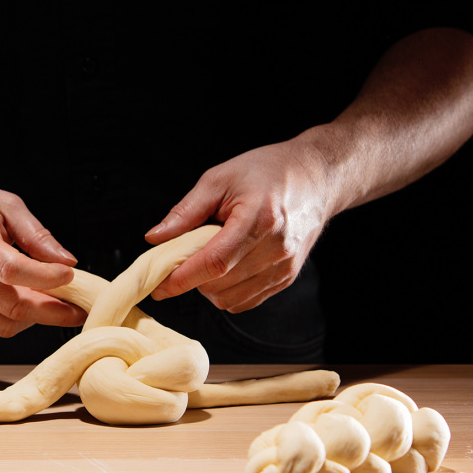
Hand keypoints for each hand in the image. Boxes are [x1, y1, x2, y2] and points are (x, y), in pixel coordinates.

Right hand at [0, 179, 86, 336]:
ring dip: (34, 319)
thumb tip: (66, 261)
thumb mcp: (0, 202)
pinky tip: (25, 305)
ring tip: (52, 304)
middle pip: (13, 304)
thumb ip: (35, 233)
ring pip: (4, 324)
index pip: (12, 269)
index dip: (46, 277)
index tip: (69, 275)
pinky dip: (13, 321)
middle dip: (53, 311)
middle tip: (77, 307)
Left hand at [144, 138, 331, 311]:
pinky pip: (247, 300)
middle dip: (190, 279)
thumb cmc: (267, 171)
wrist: (317, 177)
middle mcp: (276, 249)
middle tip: (178, 260)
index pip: (213, 263)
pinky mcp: (288, 277)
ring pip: (231, 299)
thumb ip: (186, 212)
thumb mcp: (219, 179)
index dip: (180, 279)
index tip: (156, 286)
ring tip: (206, 258)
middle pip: (219, 284)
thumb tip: (154, 238)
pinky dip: (227, 292)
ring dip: (208, 288)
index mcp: (258, 220)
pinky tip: (224, 269)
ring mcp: (285, 266)